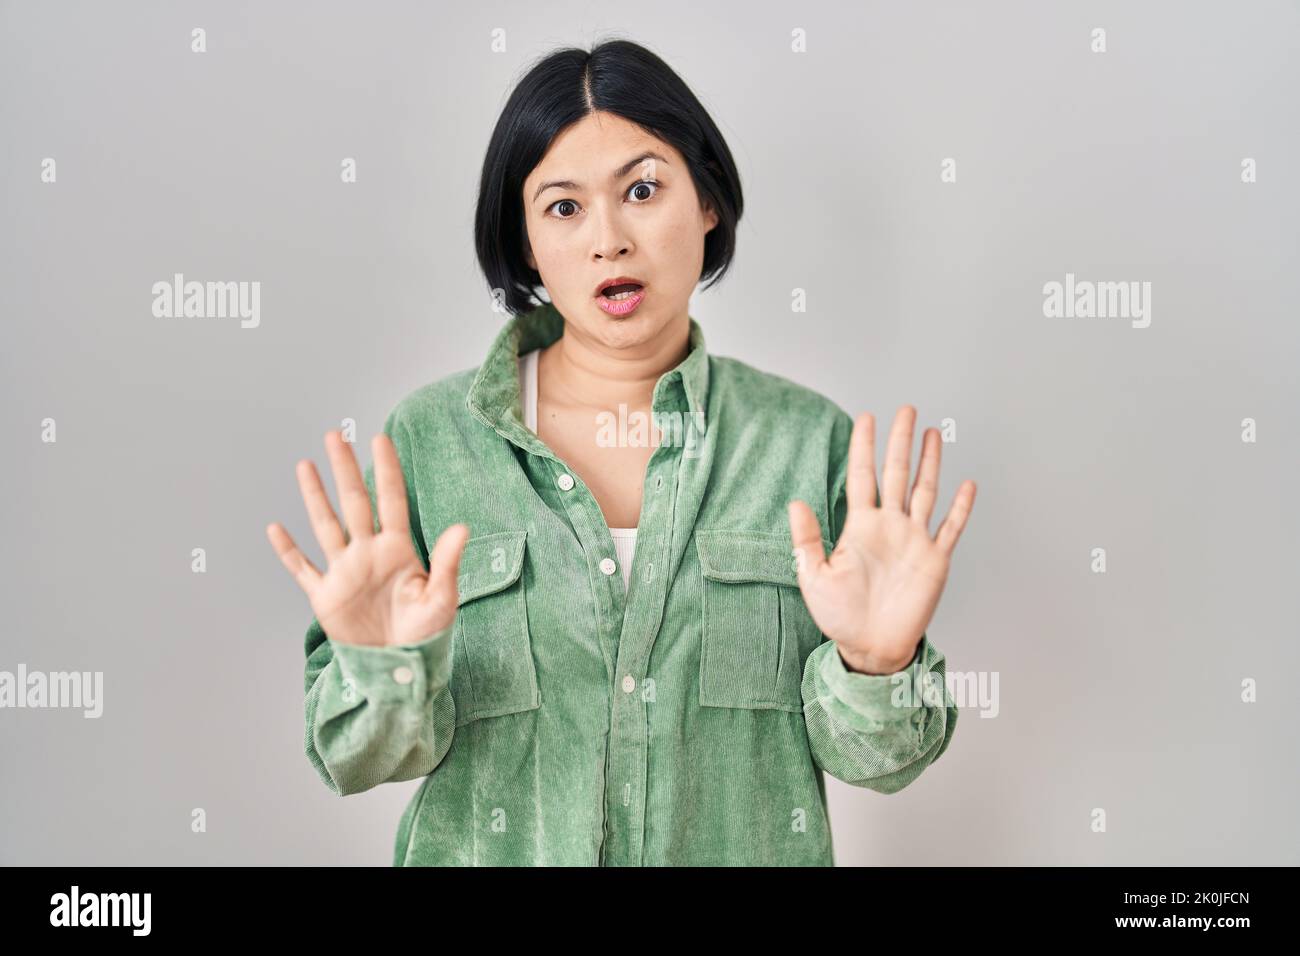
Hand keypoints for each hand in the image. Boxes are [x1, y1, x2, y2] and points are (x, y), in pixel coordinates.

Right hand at [266, 429, 468, 647]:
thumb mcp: (442, 598)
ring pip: (326, 525)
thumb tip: (461, 526)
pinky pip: (303, 569)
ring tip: (305, 465)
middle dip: (344, 469)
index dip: (385, 470)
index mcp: (398, 550)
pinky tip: (276, 528)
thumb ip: (448, 561)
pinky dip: (288, 551)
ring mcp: (345, 572)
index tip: (379, 438)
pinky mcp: (326, 597)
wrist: (400, 668)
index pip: (391, 500)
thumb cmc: (426, 634)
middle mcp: (368, 553)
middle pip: (354, 503)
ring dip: (314, 496)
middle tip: (334, 435)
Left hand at [787, 406, 974, 674]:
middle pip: (897, 474)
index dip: (864, 447)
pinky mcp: (935, 560)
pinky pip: (951, 528)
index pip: (863, 477)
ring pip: (925, 492)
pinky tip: (967, 485)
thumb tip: (795, 503)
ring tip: (933, 434)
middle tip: (906, 411)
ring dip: (930, 463)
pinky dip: (960, 508)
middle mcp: (890, 527)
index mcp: (860, 527)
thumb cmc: (840, 616)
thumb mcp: (813, 577)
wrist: (870, 647)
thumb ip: (806, 540)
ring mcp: (914, 540)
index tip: (866, 419)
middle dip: (901, 442)